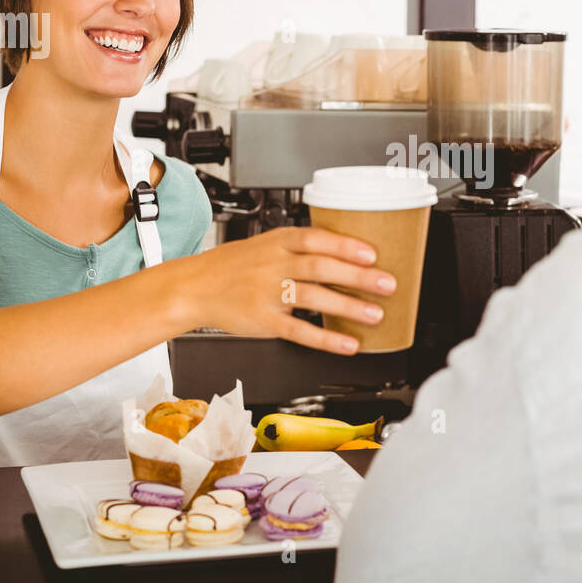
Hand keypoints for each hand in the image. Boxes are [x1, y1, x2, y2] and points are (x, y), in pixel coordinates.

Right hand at [181, 226, 396, 354]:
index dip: (345, 246)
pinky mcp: (264, 320)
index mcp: (278, 241)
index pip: (316, 239)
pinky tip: (347, 344)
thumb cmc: (235, 265)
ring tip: (375, 314)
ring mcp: (267, 293)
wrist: (194, 286)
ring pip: (312, 297)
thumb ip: (302, 247)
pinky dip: (326, 338)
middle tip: (387, 284)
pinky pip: (298, 330)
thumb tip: (349, 252)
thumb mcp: (266, 244)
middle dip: (358, 276)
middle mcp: (274, 264)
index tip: (372, 254)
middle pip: (320, 267)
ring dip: (348, 306)